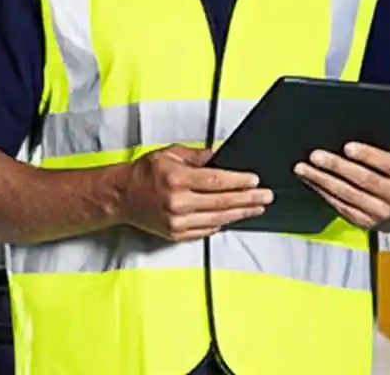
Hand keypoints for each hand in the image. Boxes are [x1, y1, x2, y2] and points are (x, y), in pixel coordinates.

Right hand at [118, 145, 273, 241]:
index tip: (255, 180)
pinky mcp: (176, 234)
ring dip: (240, 213)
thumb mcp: (169, 154)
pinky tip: (233, 217)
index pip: (217, 181)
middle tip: (267, 196)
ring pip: (218, 218)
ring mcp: (177, 221)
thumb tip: (221, 157)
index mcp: (177, 178)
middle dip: (248, 199)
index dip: (239, 181)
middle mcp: (178, 202)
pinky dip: (222, 223)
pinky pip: (206, 230)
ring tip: (257, 208)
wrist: (122, 197)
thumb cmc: (144, 173)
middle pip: (222, 202)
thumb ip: (197, 156)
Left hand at [294, 142, 389, 228]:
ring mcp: (382, 213)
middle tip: (316, 156)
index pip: (388, 164)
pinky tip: (312, 182)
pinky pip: (343, 208)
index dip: (367, 155)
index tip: (348, 147)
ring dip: (322, 181)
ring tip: (303, 168)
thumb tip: (367, 121)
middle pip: (364, 180)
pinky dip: (325, 194)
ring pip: (348, 195)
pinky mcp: (368, 222)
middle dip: (337, 167)